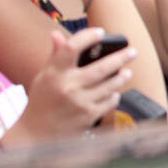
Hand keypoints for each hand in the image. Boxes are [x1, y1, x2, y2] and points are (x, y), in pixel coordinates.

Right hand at [14, 28, 131, 141]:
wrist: (35, 134)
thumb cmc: (42, 101)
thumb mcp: (44, 77)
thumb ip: (55, 56)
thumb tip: (56, 34)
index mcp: (54, 73)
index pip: (71, 47)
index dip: (87, 37)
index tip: (100, 32)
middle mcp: (67, 86)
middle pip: (101, 67)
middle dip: (121, 58)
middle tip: (133, 52)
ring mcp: (79, 102)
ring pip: (110, 85)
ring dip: (122, 77)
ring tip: (127, 73)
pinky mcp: (88, 116)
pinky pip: (110, 101)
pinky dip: (114, 95)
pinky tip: (114, 92)